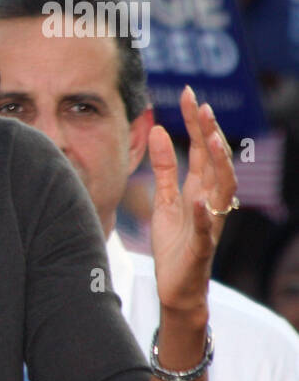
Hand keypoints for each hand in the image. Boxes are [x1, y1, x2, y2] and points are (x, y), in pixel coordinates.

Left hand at [148, 86, 237, 315]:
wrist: (178, 286)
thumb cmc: (174, 243)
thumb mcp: (163, 199)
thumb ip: (163, 167)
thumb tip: (158, 129)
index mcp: (199, 188)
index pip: (201, 148)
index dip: (197, 122)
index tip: (190, 94)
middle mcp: (209, 201)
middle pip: (214, 161)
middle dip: (210, 134)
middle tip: (202, 106)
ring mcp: (209, 223)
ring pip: (221, 190)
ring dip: (219, 165)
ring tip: (212, 141)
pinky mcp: (201, 247)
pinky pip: (205, 229)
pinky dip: (203, 215)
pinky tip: (198, 201)